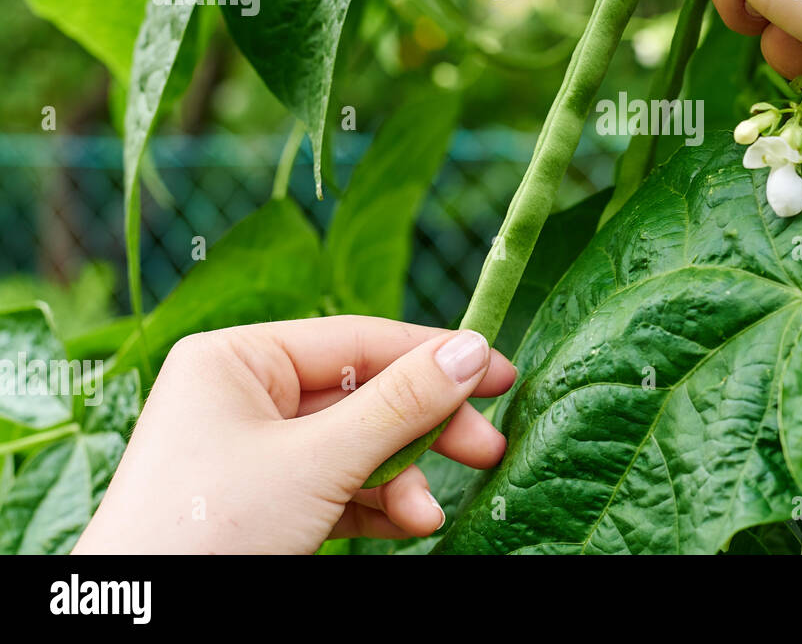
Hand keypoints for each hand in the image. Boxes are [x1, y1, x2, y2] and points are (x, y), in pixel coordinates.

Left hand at [73, 316, 515, 553]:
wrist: (148, 631)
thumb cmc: (211, 530)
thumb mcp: (317, 461)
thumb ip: (401, 403)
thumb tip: (472, 349)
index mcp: (236, 359)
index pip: (357, 340)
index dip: (434, 355)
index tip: (501, 372)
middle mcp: (243, 395)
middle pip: (363, 395)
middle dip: (425, 429)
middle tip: (487, 449)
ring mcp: (252, 452)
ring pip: (356, 447)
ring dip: (401, 480)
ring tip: (429, 517)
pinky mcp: (264, 502)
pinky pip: (337, 487)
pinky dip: (376, 506)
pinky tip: (408, 525)